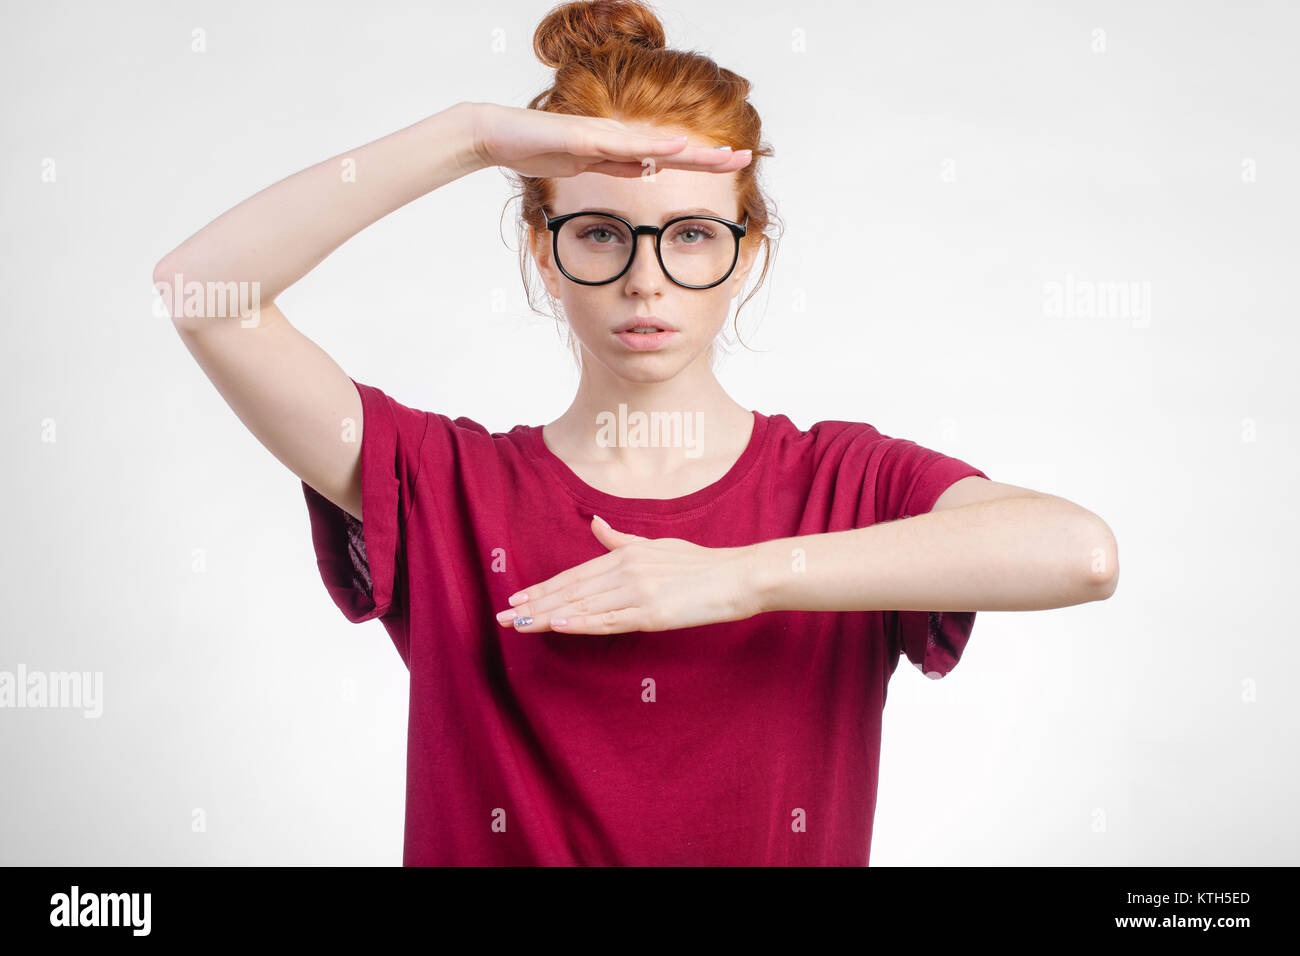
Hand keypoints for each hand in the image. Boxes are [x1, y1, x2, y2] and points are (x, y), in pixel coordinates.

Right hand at [466, 101, 752, 178]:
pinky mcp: (583, 137)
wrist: (500, 136)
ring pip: (654, 144)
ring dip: (691, 151)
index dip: (702, 162)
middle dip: (710, 155)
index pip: (670, 157)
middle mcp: (618, 138)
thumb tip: (648, 171)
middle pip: (673, 148)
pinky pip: (622, 145)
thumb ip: (617, 166)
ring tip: (723, 155)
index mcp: (621, 149)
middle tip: (746, 157)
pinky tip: (675, 146)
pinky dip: (650, 146)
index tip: (733, 165)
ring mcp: (602, 135)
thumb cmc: (540, 149)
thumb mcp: (587, 166)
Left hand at [496, 515, 761, 634]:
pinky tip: (558, 625)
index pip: (574, 575)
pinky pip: (609, 620)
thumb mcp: (657, 545)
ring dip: (547, 617)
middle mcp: (625, 570)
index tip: (517, 598)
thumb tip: (595, 524)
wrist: (737, 576)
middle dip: (534, 604)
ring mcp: (637, 592)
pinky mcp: (652, 613)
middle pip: (570, 591)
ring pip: (583, 606)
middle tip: (503, 617)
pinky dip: (580, 623)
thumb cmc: (700, 563)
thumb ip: (621, 540)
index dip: (543, 588)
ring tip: (519, 625)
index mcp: (625, 555)